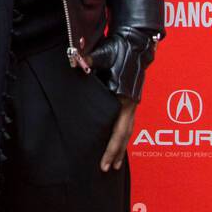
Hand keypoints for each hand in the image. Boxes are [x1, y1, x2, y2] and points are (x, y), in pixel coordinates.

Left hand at [76, 51, 136, 171]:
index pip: (119, 131)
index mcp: (125, 99)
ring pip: (128, 130)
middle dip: (116, 153)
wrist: (135, 43)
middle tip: (107, 169)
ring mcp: (132, 102)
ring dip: (121, 147)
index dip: (112, 148)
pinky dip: (122, 136)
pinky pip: (126, 123)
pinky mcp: (129, 99)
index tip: (104, 162)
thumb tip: (77, 62)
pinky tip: (117, 142)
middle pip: (125, 135)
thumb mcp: (103, 55)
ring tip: (115, 163)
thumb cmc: (119, 49)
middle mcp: (131, 104)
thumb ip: (89, 61)